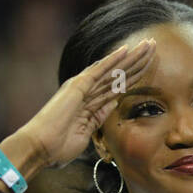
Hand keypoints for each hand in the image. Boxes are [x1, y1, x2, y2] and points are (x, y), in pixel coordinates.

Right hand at [19, 37, 156, 171]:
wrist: (39, 148)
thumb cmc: (57, 147)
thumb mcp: (85, 133)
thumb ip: (98, 118)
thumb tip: (111, 105)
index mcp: (90, 103)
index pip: (118, 86)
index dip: (135, 75)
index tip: (149, 66)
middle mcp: (87, 91)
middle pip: (119, 74)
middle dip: (137, 61)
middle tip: (153, 46)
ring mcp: (82, 87)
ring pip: (113, 70)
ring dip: (131, 57)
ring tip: (148, 44)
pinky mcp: (77, 87)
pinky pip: (98, 71)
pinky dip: (112, 60)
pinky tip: (126, 50)